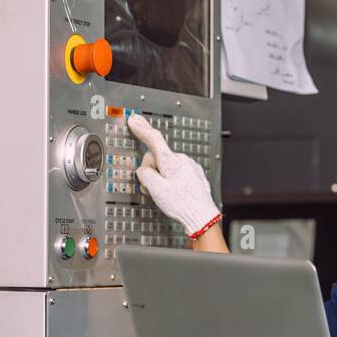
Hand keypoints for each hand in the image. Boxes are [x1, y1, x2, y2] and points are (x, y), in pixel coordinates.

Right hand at [127, 113, 220, 238]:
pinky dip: (172, 180)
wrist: (202, 216)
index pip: (153, 139)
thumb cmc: (182, 204)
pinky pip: (177, 172)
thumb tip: (144, 170)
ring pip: (167, 166)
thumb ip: (145, 175)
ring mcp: (190, 166)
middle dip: (152, 171)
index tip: (134, 120)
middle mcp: (181, 159)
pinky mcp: (194, 173)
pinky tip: (176, 193)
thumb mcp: (156, 190)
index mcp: (170, 161)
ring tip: (168, 195)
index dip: (142, 129)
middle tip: (155, 189)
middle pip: (157, 158)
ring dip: (162, 178)